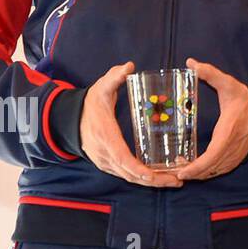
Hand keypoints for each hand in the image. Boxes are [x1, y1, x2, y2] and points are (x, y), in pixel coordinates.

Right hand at [80, 62, 181, 187]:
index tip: (153, 175)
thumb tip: (129, 66)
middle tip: (177, 181)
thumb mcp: (100, 88)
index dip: (138, 169)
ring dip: (151, 183)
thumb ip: (114, 77)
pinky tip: (160, 178)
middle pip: (129, 174)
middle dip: (153, 180)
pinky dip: (142, 179)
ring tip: (174, 181)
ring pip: (128, 178)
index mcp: (105, 136)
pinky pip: (126, 175)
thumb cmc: (90, 104)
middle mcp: (104, 154)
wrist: (70, 118)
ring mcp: (105, 162)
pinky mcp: (108, 164)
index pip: (122, 158)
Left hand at [174, 58, 247, 179]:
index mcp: (228, 133)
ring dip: (198, 175)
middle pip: (210, 169)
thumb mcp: (229, 84)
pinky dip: (206, 173)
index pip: (211, 156)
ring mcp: (235, 155)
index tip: (181, 172)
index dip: (196, 167)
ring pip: (214, 172)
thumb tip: (191, 62)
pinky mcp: (237, 159)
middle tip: (172, 173)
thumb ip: (211, 74)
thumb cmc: (245, 100)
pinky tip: (195, 169)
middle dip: (191, 174)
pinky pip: (220, 170)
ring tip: (179, 171)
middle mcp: (232, 149)